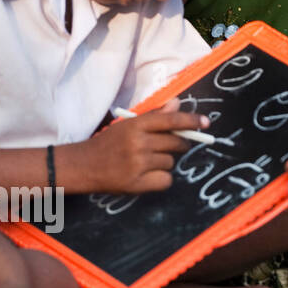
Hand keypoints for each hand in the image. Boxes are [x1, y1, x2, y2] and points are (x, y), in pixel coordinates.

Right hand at [67, 98, 203, 193]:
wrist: (82, 166)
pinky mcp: (136, 184)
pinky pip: (166, 180)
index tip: (205, 123)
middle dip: (179, 144)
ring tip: (146, 161)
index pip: (171, 120)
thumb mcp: (128, 125)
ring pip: (170, 162)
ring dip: (164, 162)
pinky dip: (161, 178)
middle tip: (169, 146)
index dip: (191, 121)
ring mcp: (137, 165)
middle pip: (176, 143)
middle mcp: (137, 144)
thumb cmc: (108, 143)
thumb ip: (154, 116)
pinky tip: (147, 175)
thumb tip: (178, 103)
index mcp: (135, 126)